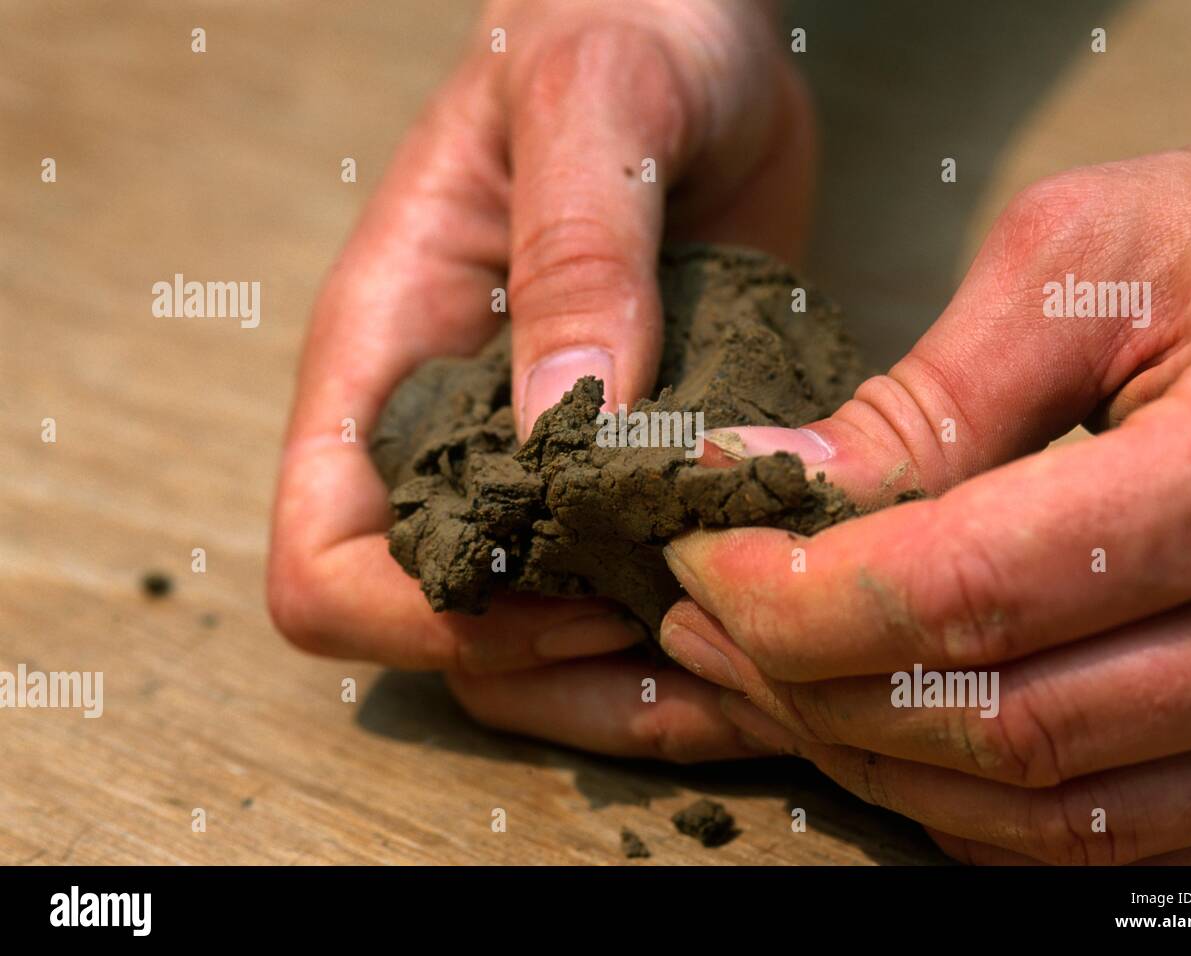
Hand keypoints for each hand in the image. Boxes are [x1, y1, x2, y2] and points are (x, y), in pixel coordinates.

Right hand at [268, 0, 811, 748]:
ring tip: (754, 645)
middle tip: (703, 630)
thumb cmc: (618, 29)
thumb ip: (574, 253)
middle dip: (555, 670)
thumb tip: (562, 426)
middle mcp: (451, 438)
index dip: (419, 616)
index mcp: (388, 361)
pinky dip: (694, 633)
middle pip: (443, 638)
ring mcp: (542, 467)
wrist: (693, 30)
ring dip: (631, 678)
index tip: (566, 587)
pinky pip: (634, 598)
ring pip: (539, 648)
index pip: (322, 567)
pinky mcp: (630, 469)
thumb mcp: (593, 104)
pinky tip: (780, 609)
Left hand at [659, 125, 1190, 860]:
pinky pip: (1122, 839)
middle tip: (702, 624)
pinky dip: (982, 805)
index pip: (964, 592)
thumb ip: (933, 395)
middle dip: (809, 685)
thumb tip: (770, 478)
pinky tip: (891, 736)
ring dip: (878, 762)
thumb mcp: (1096, 259)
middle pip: (998, 721)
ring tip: (767, 679)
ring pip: (1052, 812)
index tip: (698, 557)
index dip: (796, 595)